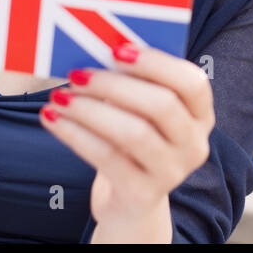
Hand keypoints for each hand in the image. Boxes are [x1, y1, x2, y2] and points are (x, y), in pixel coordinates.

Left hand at [40, 43, 214, 230]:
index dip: (156, 63)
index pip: (192, 83)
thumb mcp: (142, 112)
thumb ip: (133, 83)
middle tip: (77, 73)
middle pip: (162, 105)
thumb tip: (95, 50)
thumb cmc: (132, 140)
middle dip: (114, 84)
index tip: (116, 50)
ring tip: (59, 97)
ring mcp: (172, 173)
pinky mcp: (142, 194)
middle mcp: (194, 145)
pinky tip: (52, 119)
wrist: (131, 202)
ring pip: (134, 133)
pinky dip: (75, 134)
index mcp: (200, 115)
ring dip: (90, 110)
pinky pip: (106, 158)